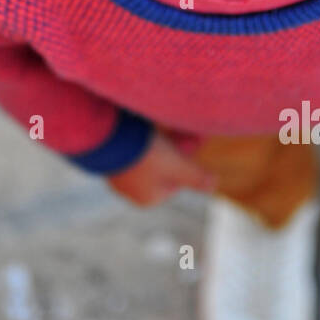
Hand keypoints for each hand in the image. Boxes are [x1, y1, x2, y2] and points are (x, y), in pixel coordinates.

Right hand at [106, 129, 220, 206]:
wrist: (107, 140)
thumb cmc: (145, 156)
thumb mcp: (178, 167)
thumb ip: (197, 178)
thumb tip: (213, 185)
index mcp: (149, 198)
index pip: (177, 182)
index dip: (187, 160)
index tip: (196, 139)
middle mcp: (132, 190)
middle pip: (164, 168)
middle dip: (178, 148)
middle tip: (187, 129)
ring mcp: (118, 173)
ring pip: (149, 156)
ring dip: (163, 140)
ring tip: (170, 122)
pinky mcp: (109, 156)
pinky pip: (133, 147)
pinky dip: (144, 137)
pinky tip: (146, 123)